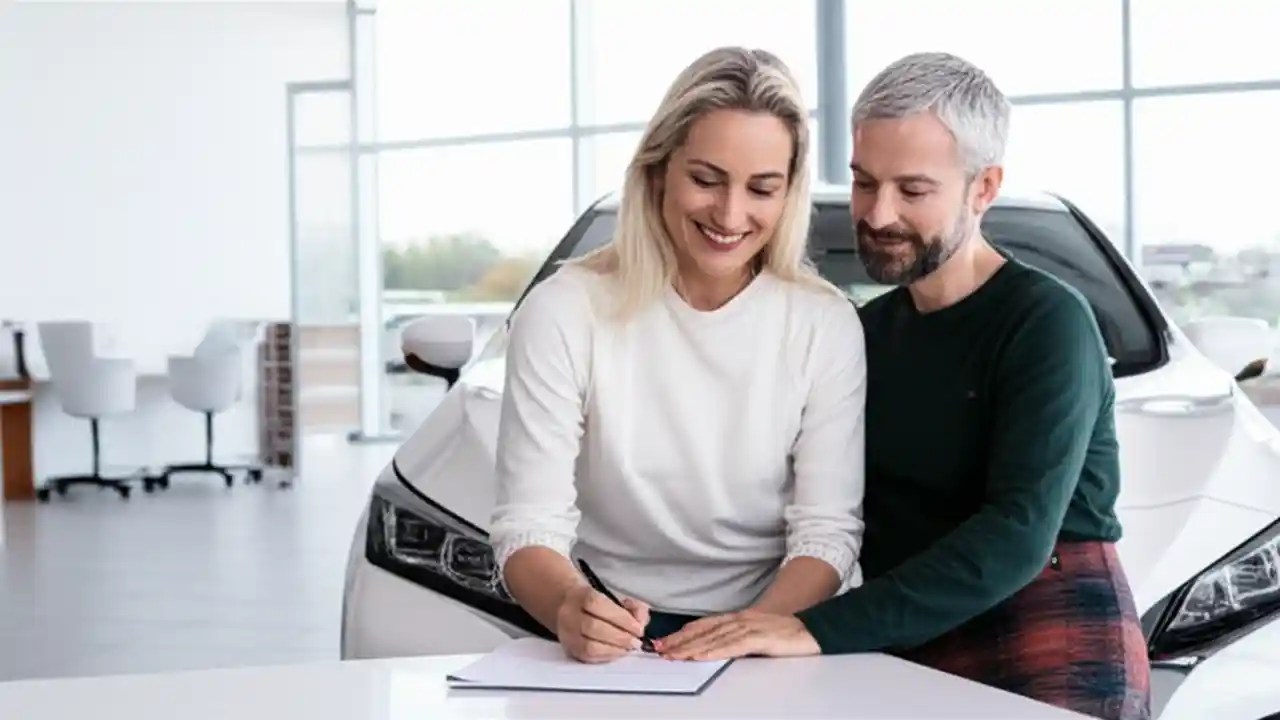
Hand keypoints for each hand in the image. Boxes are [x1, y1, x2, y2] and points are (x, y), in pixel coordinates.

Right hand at [555, 584, 650, 663]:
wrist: (567, 608)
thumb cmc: (596, 605)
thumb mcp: (615, 598)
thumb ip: (632, 607)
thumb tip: (641, 620)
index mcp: (580, 595)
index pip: (597, 604)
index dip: (621, 618)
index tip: (638, 627)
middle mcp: (568, 614)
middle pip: (592, 627)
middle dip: (620, 636)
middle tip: (636, 641)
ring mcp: (567, 634)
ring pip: (588, 646)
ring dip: (615, 649)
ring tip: (629, 648)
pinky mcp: (570, 650)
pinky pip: (588, 657)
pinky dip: (608, 656)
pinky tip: (618, 652)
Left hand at [654, 610, 819, 660]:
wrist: (812, 631)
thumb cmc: (784, 635)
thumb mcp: (755, 635)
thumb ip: (735, 638)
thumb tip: (712, 648)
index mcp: (737, 618)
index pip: (703, 626)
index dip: (682, 634)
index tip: (664, 642)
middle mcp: (739, 620)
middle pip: (703, 631)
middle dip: (679, 642)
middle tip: (658, 650)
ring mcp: (749, 627)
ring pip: (713, 638)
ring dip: (690, 648)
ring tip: (672, 655)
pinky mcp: (759, 638)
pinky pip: (731, 645)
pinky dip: (713, 651)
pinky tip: (700, 657)